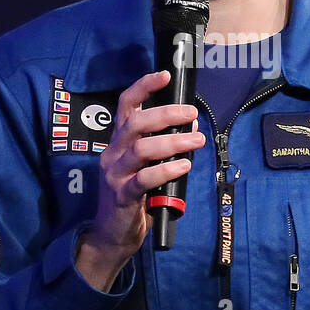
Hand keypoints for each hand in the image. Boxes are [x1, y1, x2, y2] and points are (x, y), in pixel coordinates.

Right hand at [75, 69, 202, 289]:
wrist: (112, 234)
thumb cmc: (133, 196)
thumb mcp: (146, 166)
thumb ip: (164, 146)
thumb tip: (190, 127)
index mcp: (118, 141)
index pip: (125, 105)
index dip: (143, 87)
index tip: (164, 75)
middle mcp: (112, 152)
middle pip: (135, 123)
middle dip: (166, 114)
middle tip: (192, 114)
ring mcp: (115, 173)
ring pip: (142, 148)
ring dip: (173, 142)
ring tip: (197, 141)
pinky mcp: (122, 195)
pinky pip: (145, 178)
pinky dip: (167, 170)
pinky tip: (184, 166)